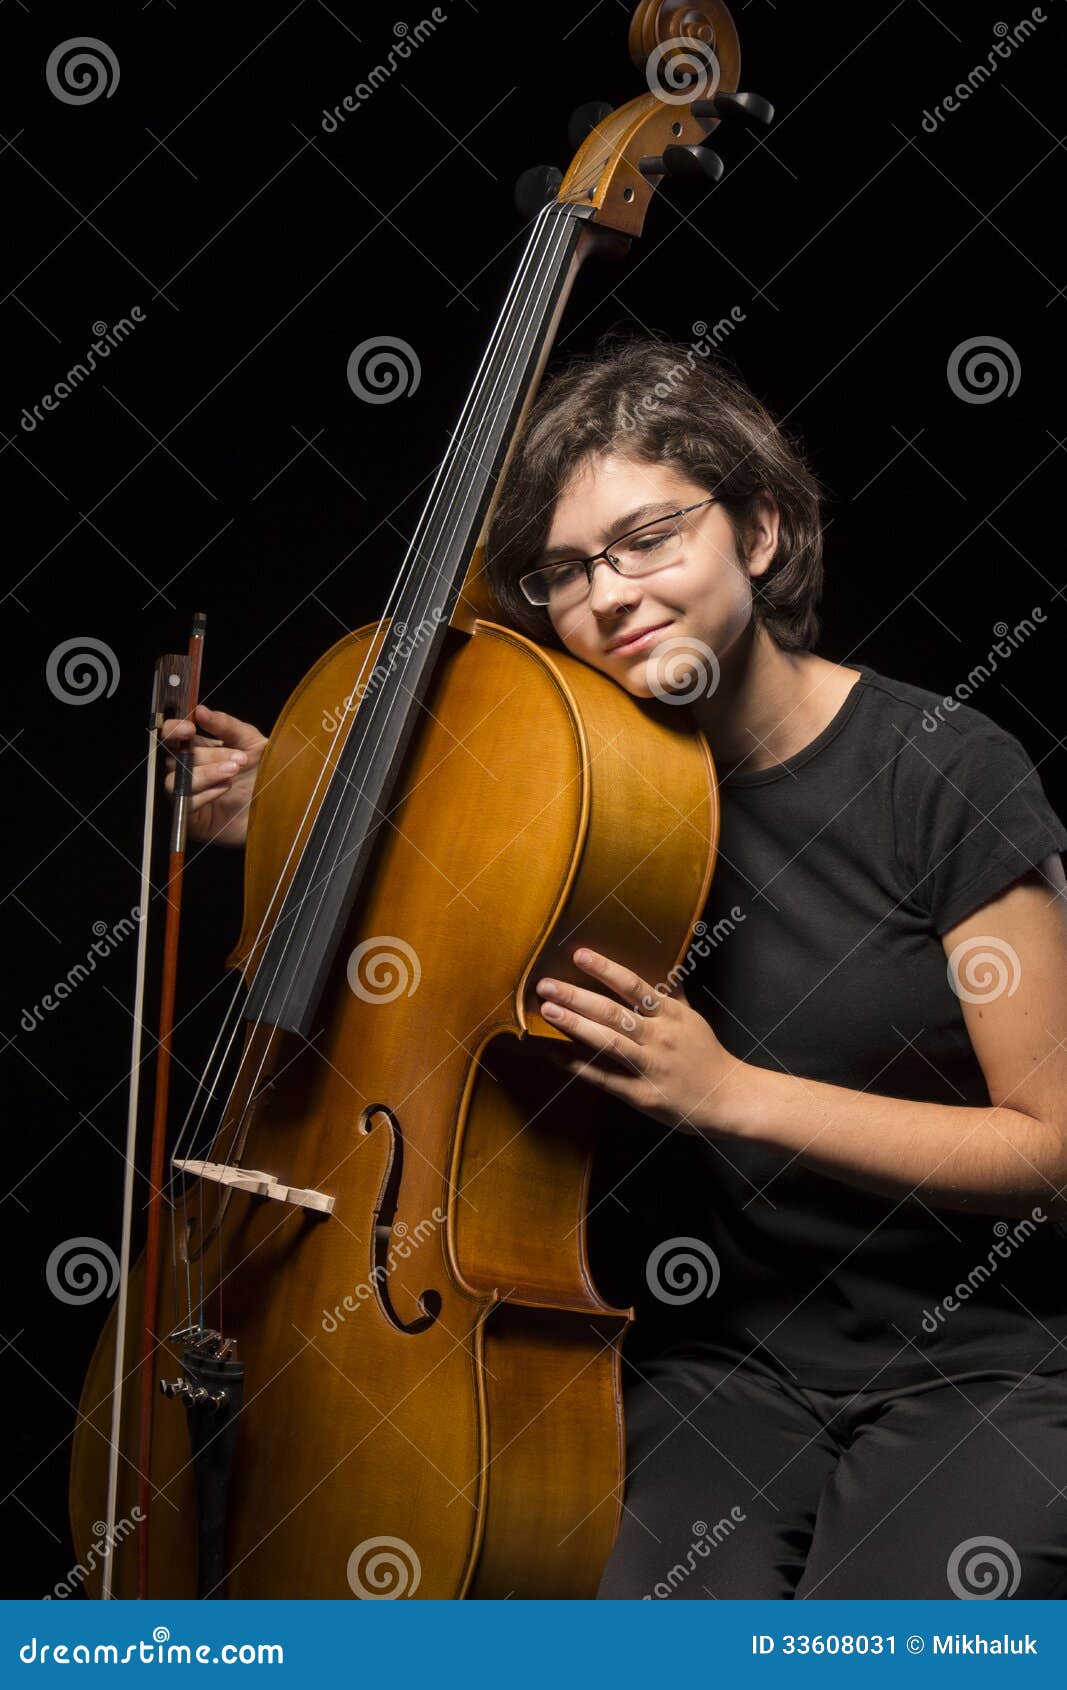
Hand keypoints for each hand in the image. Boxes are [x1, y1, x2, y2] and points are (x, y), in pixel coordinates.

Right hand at [161, 703, 267, 847]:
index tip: (190, 728)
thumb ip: (227, 725)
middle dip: (210, 754)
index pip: (172, 735)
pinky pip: (187, 802)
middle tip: (240, 758)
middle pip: (178, 756)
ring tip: (233, 772)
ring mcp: (189, 792)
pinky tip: (225, 789)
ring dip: (207, 773)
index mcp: (199, 748)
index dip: (175, 730)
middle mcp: (190, 769)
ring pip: (178, 779)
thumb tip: (201, 711)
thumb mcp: (251, 742)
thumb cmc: (264, 773)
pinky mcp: (192, 817)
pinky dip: (205, 793)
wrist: (278, 806)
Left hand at [535, 946, 749, 1137]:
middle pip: (613, 1012)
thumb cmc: (705, 1054)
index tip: (579, 955)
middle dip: (577, 997)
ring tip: (547, 1011)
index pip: (634, 986)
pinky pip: (604, 1078)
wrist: (728, 1098)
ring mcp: (649, 1066)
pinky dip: (578, 1065)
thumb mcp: (692, 1017)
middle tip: (545, 984)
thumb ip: (672, 992)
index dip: (605, 969)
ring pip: (608, 1042)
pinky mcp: (641, 1094)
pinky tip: (554, 1053)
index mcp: (671, 1015)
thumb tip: (665, 962)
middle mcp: (659, 1037)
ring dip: (575, 1025)